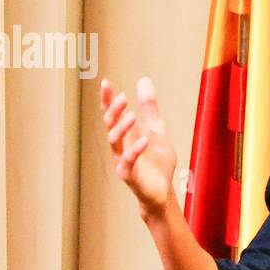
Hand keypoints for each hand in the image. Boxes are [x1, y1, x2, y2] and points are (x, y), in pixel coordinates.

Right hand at [100, 76, 177, 220]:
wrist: (163, 190)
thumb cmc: (157, 162)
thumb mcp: (158, 130)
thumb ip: (150, 108)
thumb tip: (143, 79)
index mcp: (126, 134)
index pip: (112, 113)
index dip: (107, 99)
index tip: (106, 83)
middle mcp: (120, 145)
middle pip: (110, 125)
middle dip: (113, 111)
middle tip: (122, 97)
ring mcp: (122, 160)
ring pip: (114, 142)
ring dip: (122, 128)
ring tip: (131, 116)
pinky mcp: (128, 175)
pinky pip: (127, 161)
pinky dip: (135, 150)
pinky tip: (144, 140)